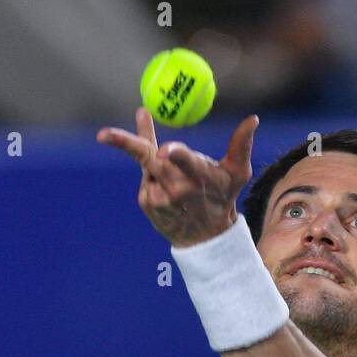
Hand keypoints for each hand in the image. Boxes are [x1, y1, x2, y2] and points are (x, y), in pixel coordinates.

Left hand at [96, 107, 258, 247]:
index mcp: (199, 179)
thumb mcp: (237, 173)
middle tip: (103, 135)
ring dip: (150, 150)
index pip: (186, 164)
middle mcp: (177, 190)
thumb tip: (253, 119)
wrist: (204, 237)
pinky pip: (145, 174)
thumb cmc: (223, 198)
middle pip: (149, 160)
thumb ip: (241, 145)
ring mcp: (158, 198)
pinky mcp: (146, 201)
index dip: (175, 156)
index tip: (165, 150)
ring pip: (146, 163)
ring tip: (157, 140)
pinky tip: (163, 176)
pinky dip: (150, 167)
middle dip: (127, 144)